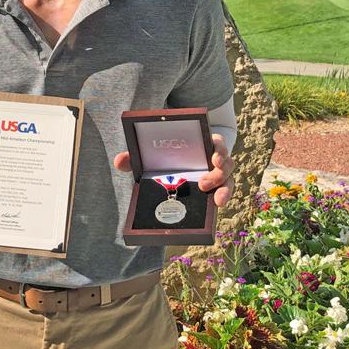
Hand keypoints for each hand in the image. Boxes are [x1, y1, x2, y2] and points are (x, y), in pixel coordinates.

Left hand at [113, 134, 233, 207]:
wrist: (180, 163)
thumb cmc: (169, 155)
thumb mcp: (155, 154)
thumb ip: (137, 156)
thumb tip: (119, 162)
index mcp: (202, 144)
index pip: (217, 143)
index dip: (219, 149)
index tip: (214, 159)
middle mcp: (214, 159)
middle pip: (226, 162)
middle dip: (219, 174)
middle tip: (204, 183)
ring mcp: (218, 175)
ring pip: (229, 179)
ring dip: (224, 189)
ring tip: (216, 200)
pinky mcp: (217, 188)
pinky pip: (225, 193)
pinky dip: (223, 198)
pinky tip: (217, 205)